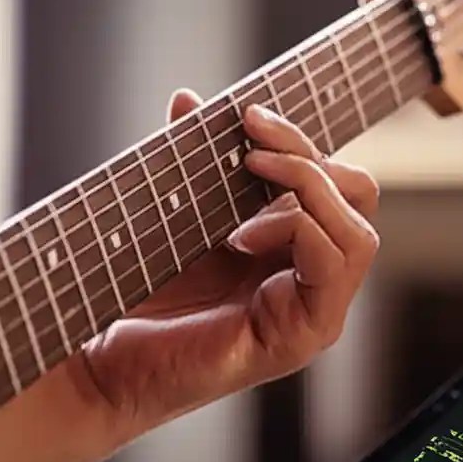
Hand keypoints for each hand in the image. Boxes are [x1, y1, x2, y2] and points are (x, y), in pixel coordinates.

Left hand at [76, 89, 380, 450]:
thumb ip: (192, 162)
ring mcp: (316, 314)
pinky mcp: (303, 338)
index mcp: (294, 250)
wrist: (103, 362)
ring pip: (357, 232)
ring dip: (307, 188)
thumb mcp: (178, 213)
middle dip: (308, 155)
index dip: (301, 143)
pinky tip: (242, 236)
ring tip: (249, 176)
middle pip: (359, 198)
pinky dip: (295, 230)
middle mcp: (314, 282)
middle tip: (250, 141)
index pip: (337, 183)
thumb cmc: (139, 297)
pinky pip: (334, 264)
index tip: (247, 118)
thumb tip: (190, 99)